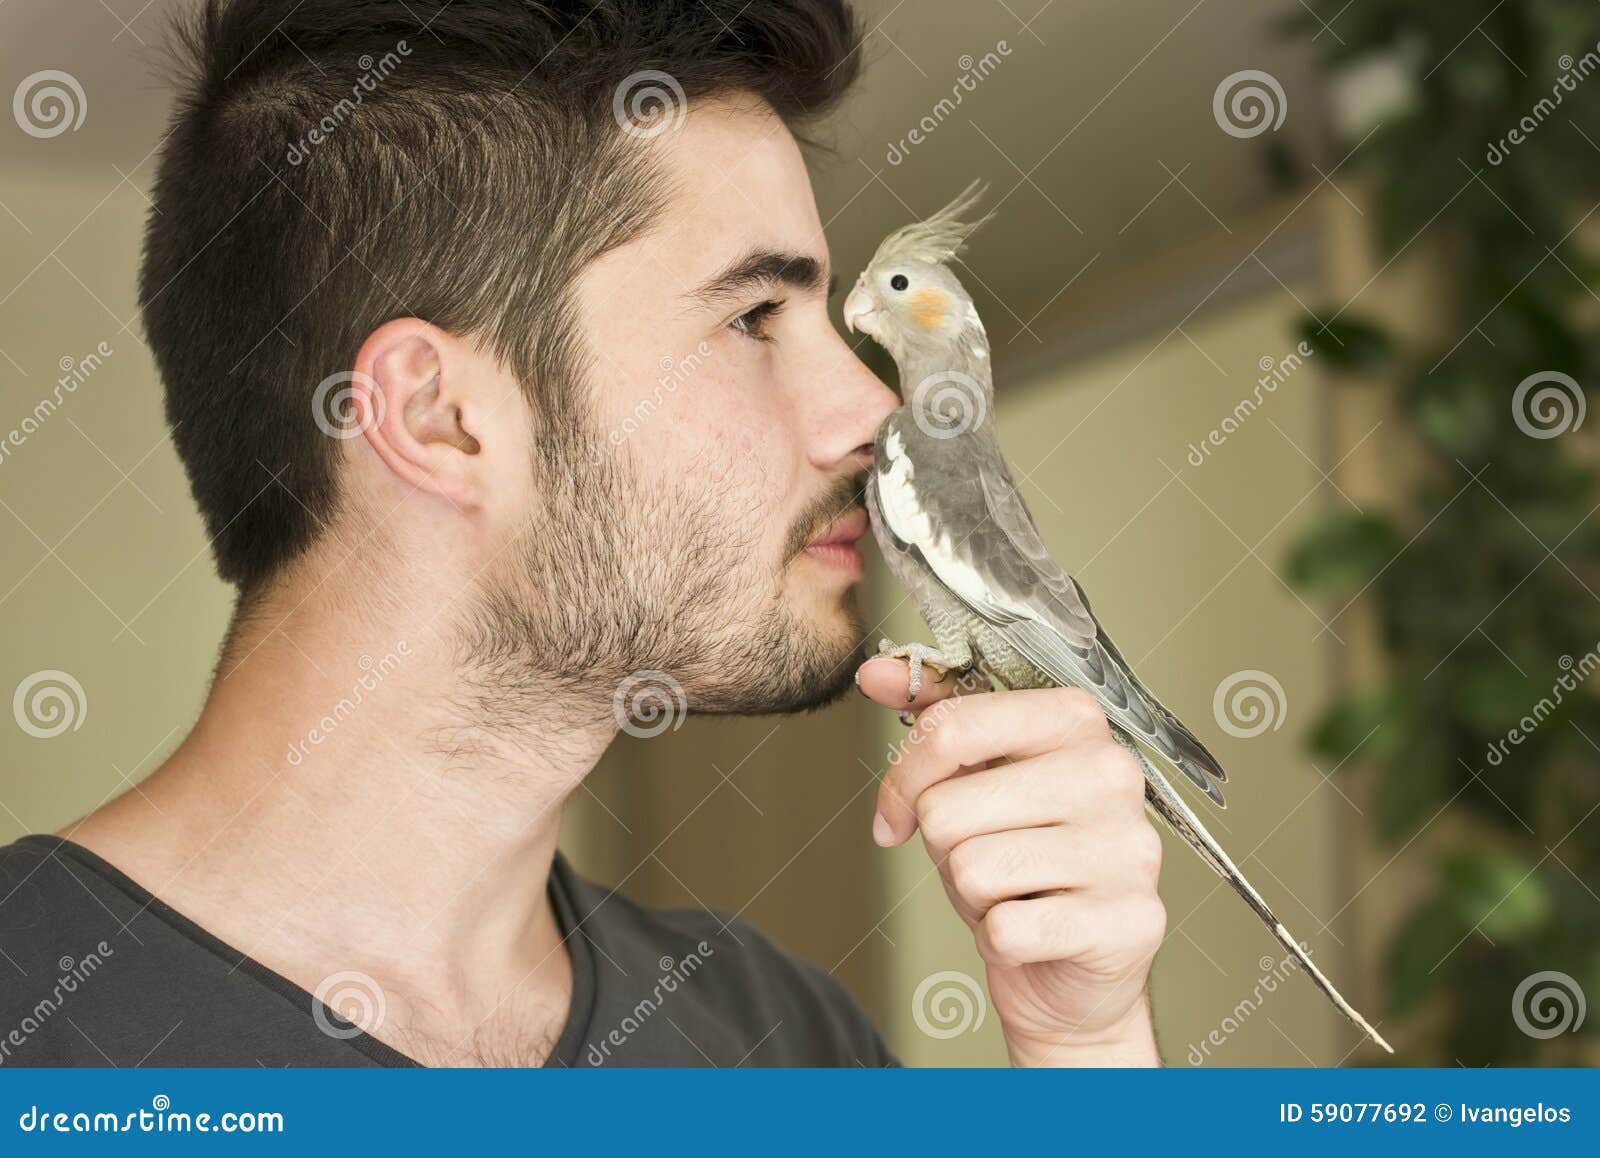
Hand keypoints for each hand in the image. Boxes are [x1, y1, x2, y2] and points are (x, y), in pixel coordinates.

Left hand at [856, 657, 1164, 1065]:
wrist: (1075, 966)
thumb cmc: (1024, 861)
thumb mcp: (976, 781)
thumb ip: (935, 722)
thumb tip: (875, 672)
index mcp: (1077, 721)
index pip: (954, 728)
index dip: (904, 776)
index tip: (900, 809)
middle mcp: (1113, 774)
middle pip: (947, 808)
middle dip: (944, 846)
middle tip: (986, 858)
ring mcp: (1127, 849)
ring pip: (970, 868)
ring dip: (972, 895)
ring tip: (1014, 891)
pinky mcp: (1127, 921)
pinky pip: (1003, 930)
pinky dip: (999, 941)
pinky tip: (1034, 930)